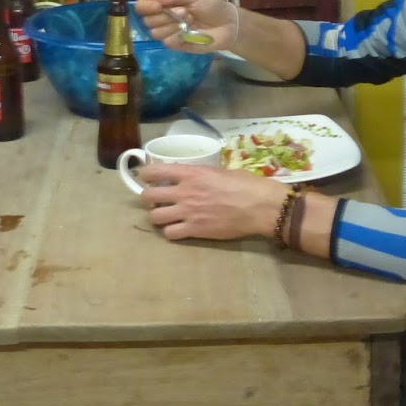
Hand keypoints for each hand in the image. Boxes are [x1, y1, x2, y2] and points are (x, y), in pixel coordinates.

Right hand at [135, 0, 237, 51]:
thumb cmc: (211, 6)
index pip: (143, 6)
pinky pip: (167, 42)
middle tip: (183, 12)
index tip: (157, 6)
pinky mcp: (177, 45)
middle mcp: (164, 19)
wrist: (228, 24)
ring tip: (189, 21)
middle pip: (147, 21)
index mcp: (165, 4)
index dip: (146, 6)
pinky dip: (178, 36)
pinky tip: (190, 32)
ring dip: (172, 26)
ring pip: (155, 33)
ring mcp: (169, 33)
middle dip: (163, 16)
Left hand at [139, 164, 285, 241]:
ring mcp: (188, 213)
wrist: (260, 206)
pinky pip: (169, 234)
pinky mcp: (195, 231)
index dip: (145, 175)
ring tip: (166, 216)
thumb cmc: (246, 184)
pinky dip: (170, 232)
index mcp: (191, 173)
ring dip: (158, 217)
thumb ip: (200, 175)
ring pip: (154, 217)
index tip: (146, 178)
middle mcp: (184, 192)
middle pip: (148, 196)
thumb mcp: (220, 171)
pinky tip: (178, 229)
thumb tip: (191, 178)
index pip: (154, 172)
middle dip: (149, 198)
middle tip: (156, 200)